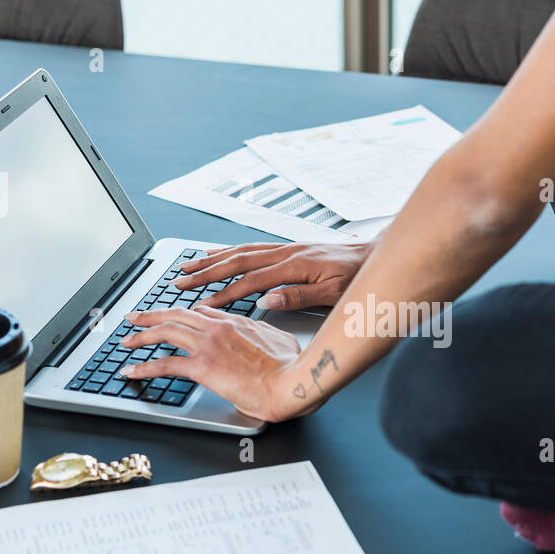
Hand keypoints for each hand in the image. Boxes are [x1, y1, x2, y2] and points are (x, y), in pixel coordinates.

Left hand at [119, 306, 304, 422]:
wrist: (293, 381)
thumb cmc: (292, 368)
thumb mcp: (282, 341)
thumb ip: (267, 337)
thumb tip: (268, 341)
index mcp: (238, 321)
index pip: (203, 312)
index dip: (183, 314)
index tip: (172, 316)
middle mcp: (219, 327)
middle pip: (176, 315)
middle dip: (151, 315)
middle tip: (135, 317)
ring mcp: (209, 345)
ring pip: (165, 332)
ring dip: (141, 335)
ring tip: (127, 339)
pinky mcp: (202, 367)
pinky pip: (164, 364)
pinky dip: (144, 367)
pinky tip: (132, 370)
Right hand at [173, 240, 373, 310]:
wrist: (374, 255)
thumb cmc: (358, 277)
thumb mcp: (334, 293)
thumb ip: (299, 297)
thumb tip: (267, 301)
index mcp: (295, 266)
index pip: (251, 282)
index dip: (226, 294)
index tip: (204, 306)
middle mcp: (286, 253)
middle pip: (237, 262)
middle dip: (206, 273)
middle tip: (180, 282)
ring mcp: (285, 248)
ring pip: (239, 252)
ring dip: (211, 260)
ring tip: (187, 267)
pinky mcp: (288, 247)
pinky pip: (251, 247)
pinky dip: (228, 250)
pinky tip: (216, 254)